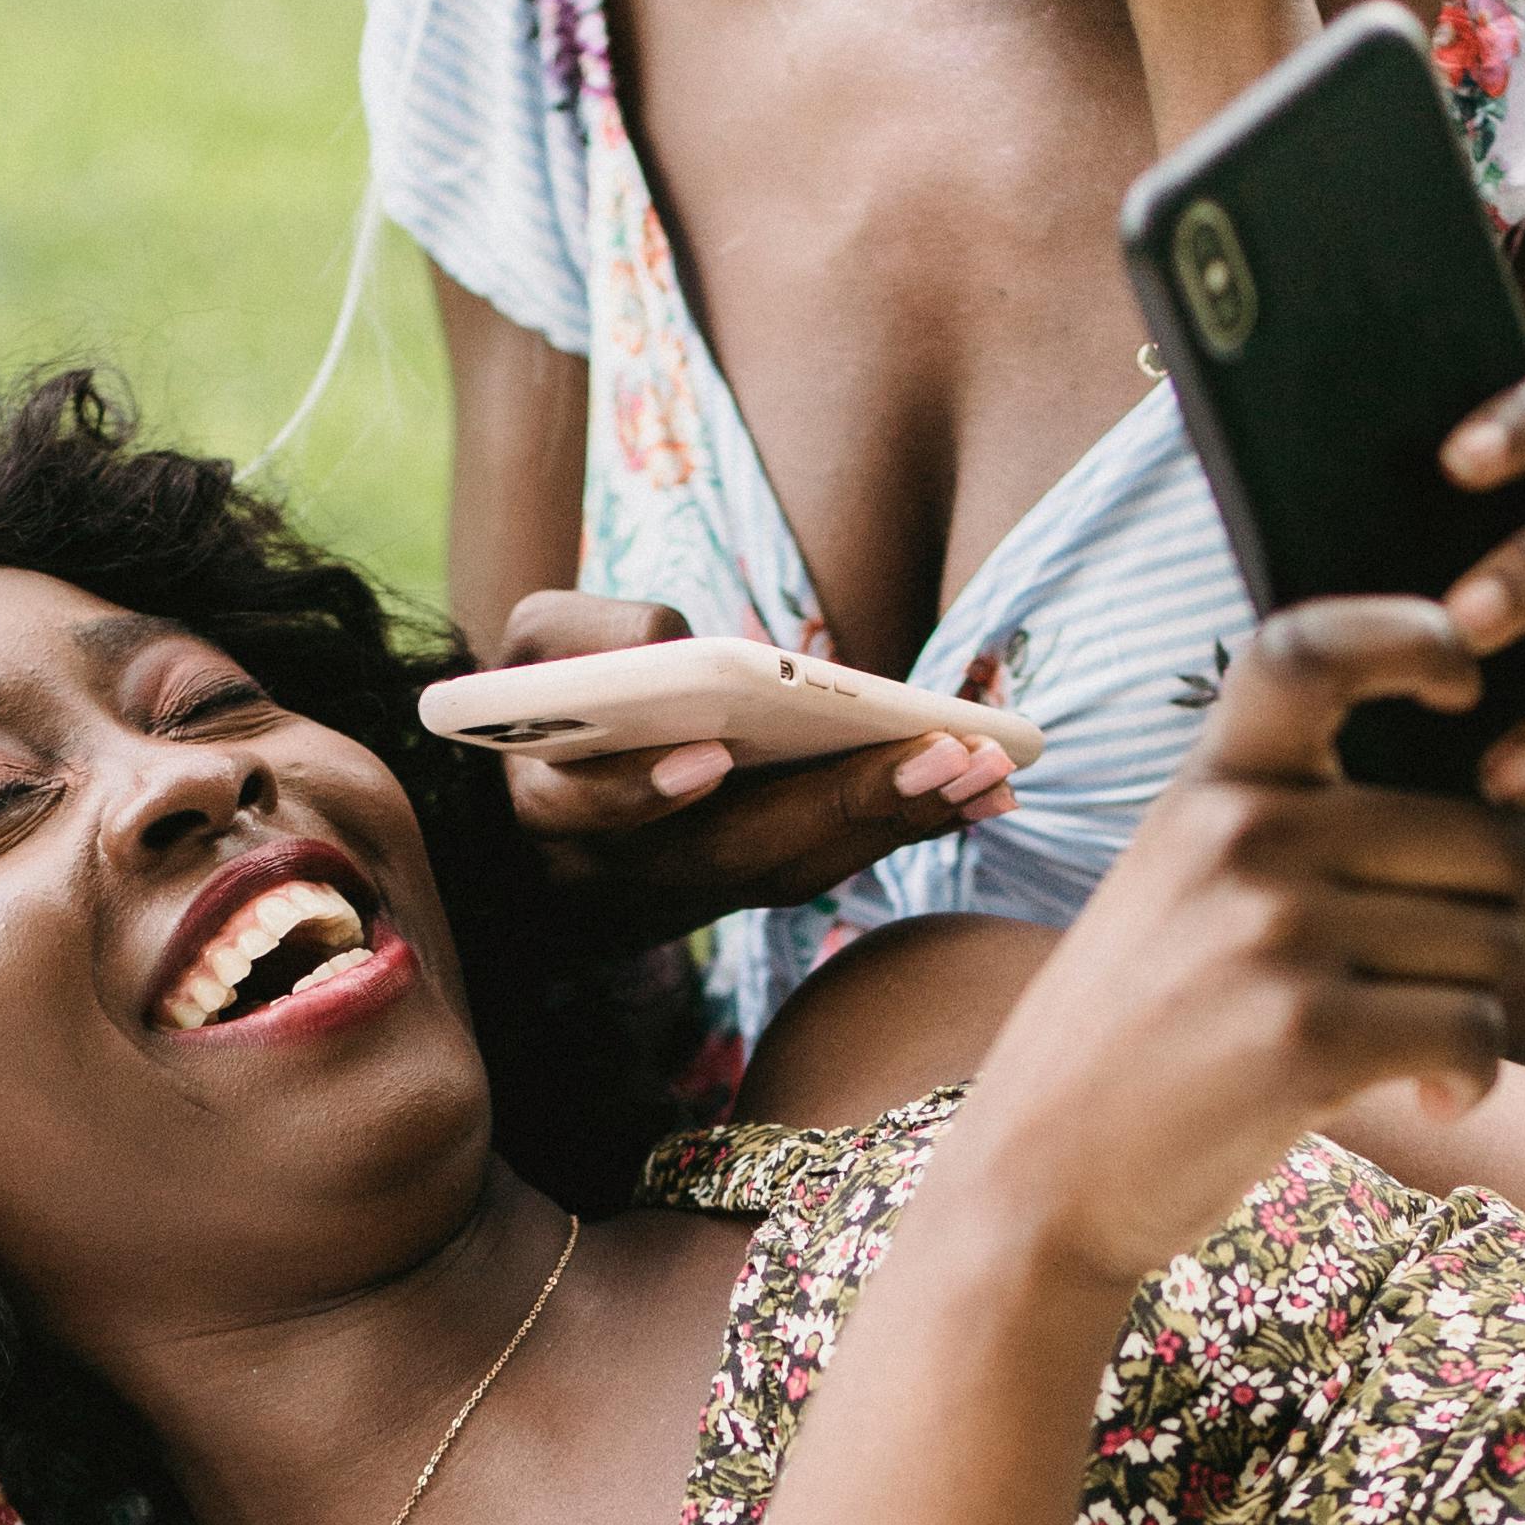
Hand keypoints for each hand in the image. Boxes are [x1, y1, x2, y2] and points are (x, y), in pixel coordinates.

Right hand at [479, 592, 1019, 941]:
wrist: (545, 790)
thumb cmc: (547, 692)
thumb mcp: (535, 646)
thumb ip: (588, 634)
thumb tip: (686, 643)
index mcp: (547, 802)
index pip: (587, 810)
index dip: (644, 793)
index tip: (711, 757)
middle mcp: (623, 869)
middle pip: (735, 854)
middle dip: (844, 805)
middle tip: (942, 753)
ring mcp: (694, 889)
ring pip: (797, 871)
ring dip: (900, 821)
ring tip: (988, 768)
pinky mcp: (752, 882)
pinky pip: (835, 863)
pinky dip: (911, 825)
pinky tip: (988, 787)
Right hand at [936, 603, 1524, 1295]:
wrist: (1039, 1180)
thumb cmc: (1138, 1039)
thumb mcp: (1176, 885)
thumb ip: (1283, 821)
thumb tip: (1493, 801)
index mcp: (1211, 786)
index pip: (1312, 647)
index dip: (1414, 636)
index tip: (1461, 684)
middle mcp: (1241, 837)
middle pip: (1487, 837)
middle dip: (1497, 914)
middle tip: (1438, 976)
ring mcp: (1272, 933)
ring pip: (1497, 939)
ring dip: (1481, 1004)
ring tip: (1410, 1042)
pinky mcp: (1307, 1038)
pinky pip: (1477, 1030)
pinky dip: (1475, 1076)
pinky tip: (1438, 1100)